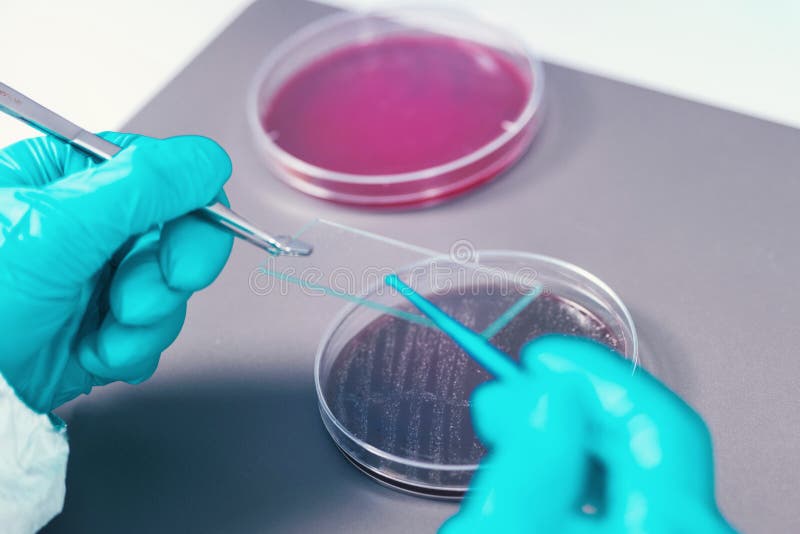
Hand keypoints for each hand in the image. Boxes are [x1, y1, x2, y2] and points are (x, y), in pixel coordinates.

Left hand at [0, 133, 232, 412]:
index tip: (186, 257)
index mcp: (70, 180)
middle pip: (178, 238)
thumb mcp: (55, 229)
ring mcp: (96, 281)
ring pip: (171, 292)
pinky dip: (131, 351)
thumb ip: (141, 186)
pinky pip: (153, 334)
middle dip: (164, 280)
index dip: (191, 216)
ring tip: (103, 336)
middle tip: (138, 302)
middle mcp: (89, 228)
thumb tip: (208, 161)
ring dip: (147, 323)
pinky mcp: (101, 328)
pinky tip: (94, 355)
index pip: (163, 176)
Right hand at [442, 335, 735, 532]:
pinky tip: (525, 482)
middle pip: (640, 450)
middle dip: (564, 411)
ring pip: (620, 479)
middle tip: (502, 399)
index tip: (540, 358)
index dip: (598, 378)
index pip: (658, 430)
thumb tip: (548, 400)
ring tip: (499, 435)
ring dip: (558, 445)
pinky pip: (609, 506)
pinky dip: (563, 483)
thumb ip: (531, 472)